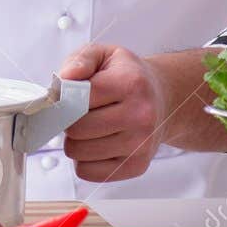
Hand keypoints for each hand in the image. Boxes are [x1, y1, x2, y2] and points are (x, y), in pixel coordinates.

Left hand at [58, 43, 169, 182]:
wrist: (162, 98)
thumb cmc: (128, 76)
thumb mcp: (105, 54)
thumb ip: (81, 60)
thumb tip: (66, 78)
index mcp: (131, 84)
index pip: (79, 97)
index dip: (64, 97)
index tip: (66, 95)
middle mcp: (140, 116)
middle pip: (77, 128)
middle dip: (68, 120)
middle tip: (77, 112)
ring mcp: (140, 145)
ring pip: (79, 152)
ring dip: (74, 141)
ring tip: (87, 127)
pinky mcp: (136, 166)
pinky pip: (88, 172)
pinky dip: (83, 160)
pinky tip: (94, 144)